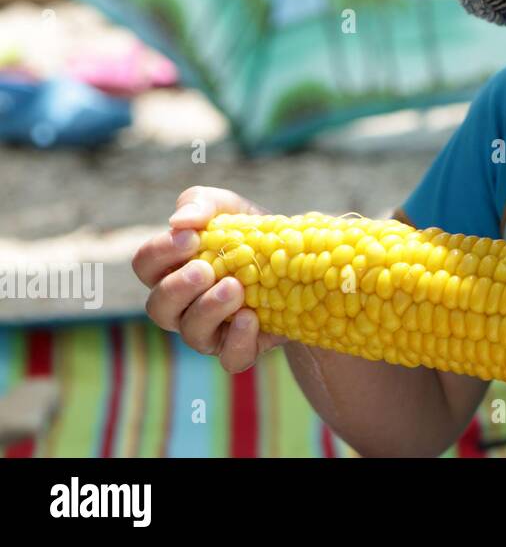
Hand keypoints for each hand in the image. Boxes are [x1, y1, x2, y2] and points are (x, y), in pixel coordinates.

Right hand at [132, 186, 285, 372]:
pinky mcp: (241, 347)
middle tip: (205, 270)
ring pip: (192, 333)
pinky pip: (230, 358)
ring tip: (236, 288)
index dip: (160, 252)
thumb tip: (180, 220)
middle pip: (158, 307)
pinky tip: (251, 318)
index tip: (191, 238)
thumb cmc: (253, 234)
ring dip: (209, 310)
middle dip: (178, 288)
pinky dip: (238, 341)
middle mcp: (184, 305)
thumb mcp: (232, 208)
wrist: (304, 263)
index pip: (145, 264)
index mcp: (173, 269)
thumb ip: (201, 203)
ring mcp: (211, 330)